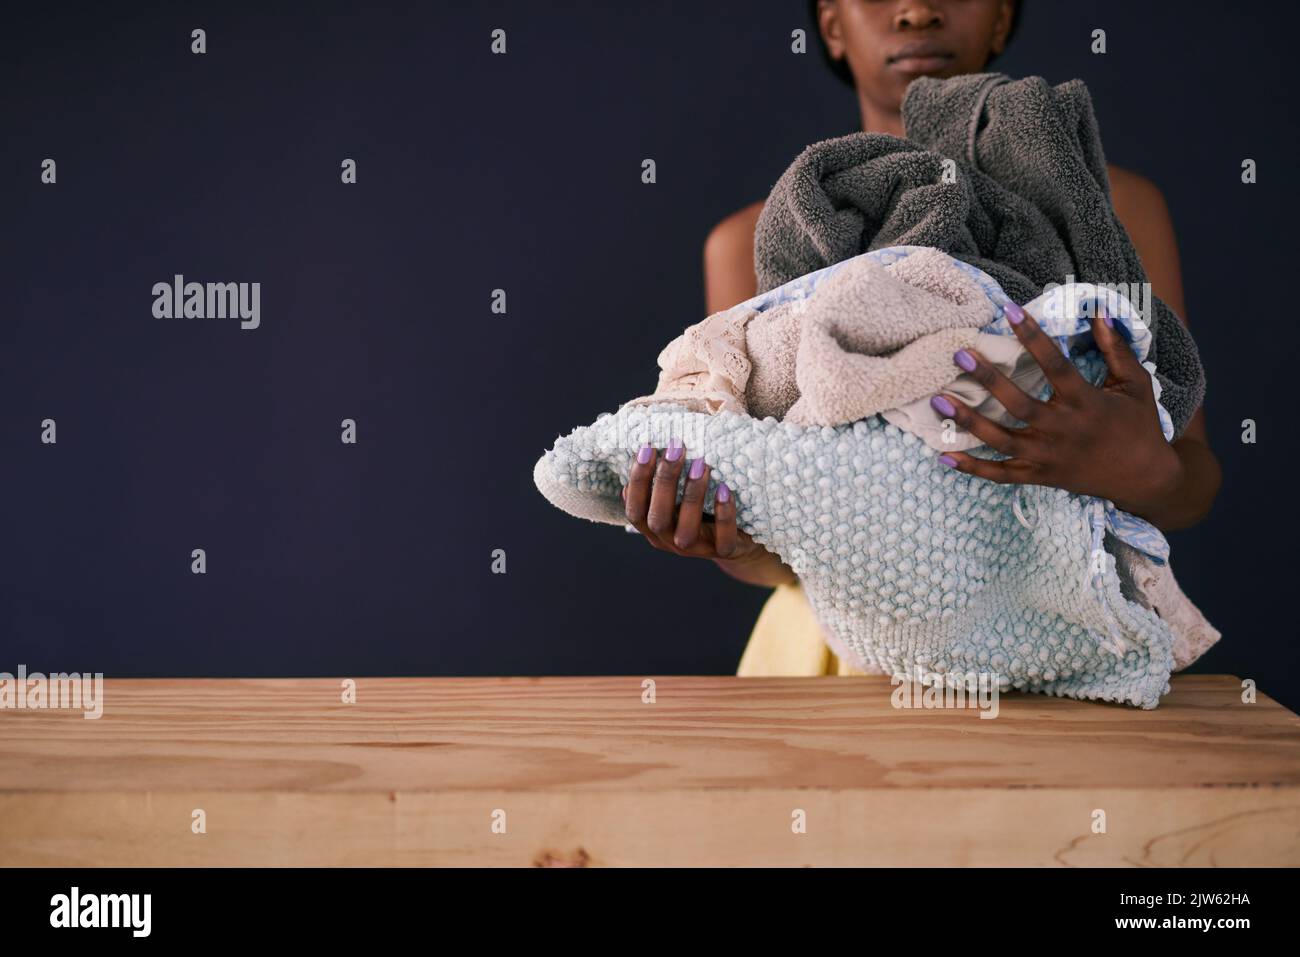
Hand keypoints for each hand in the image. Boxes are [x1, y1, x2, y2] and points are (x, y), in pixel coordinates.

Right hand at [622, 440, 795, 585]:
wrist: (738, 539)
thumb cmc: (703, 508)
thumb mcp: (679, 496)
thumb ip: (663, 481)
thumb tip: (646, 446)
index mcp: (652, 528)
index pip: (635, 510)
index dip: (638, 481)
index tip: (647, 449)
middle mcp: (669, 541)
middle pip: (657, 519)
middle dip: (664, 482)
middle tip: (675, 448)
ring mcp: (696, 550)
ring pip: (686, 531)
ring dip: (692, 496)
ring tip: (700, 464)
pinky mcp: (724, 551)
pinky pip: (723, 539)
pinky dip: (724, 514)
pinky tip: (725, 489)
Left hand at [930, 302, 1183, 518]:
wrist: (1145, 479)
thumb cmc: (1139, 425)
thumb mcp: (1135, 384)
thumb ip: (1115, 349)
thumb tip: (1100, 312)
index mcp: (1087, 402)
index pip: (1055, 365)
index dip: (1033, 337)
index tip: (1009, 310)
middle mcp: (1063, 430)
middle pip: (1019, 404)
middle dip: (988, 380)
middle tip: (959, 355)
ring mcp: (1048, 456)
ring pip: (1001, 440)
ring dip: (968, 421)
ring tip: (938, 400)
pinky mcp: (1039, 476)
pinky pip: (1001, 475)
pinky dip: (972, 468)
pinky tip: (943, 456)